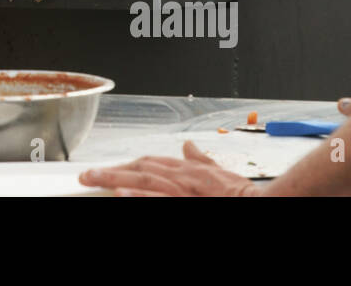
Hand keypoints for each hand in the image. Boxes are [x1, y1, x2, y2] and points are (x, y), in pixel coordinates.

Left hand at [78, 141, 260, 195]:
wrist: (266, 203)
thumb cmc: (242, 194)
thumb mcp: (220, 173)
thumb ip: (201, 160)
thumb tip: (188, 146)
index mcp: (188, 170)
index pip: (149, 163)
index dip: (124, 166)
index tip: (104, 170)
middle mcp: (183, 178)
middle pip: (140, 170)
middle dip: (111, 171)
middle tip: (84, 175)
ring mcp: (185, 193)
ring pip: (145, 183)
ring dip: (117, 180)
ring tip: (92, 180)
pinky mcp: (189, 205)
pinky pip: (162, 200)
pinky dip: (142, 197)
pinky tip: (122, 195)